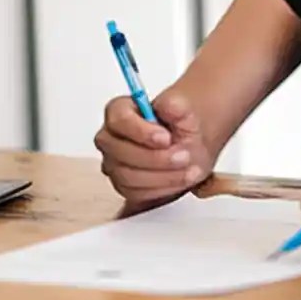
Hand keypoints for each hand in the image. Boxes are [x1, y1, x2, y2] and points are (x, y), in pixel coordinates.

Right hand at [95, 90, 214, 212]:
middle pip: (121, 152)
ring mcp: (114, 164)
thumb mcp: (185, 110)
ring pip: (128, 176)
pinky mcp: (124, 186)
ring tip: (189, 169)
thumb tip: (168, 107)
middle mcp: (110, 138)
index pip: (118, 119)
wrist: (189, 143)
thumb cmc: (181, 124)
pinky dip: (163, 189)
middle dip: (156, 158)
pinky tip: (181, 179)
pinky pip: (137, 193)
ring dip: (163, 176)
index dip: (141, 131)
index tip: (166, 138)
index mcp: (119, 111)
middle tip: (184, 156)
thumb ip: (175, 106)